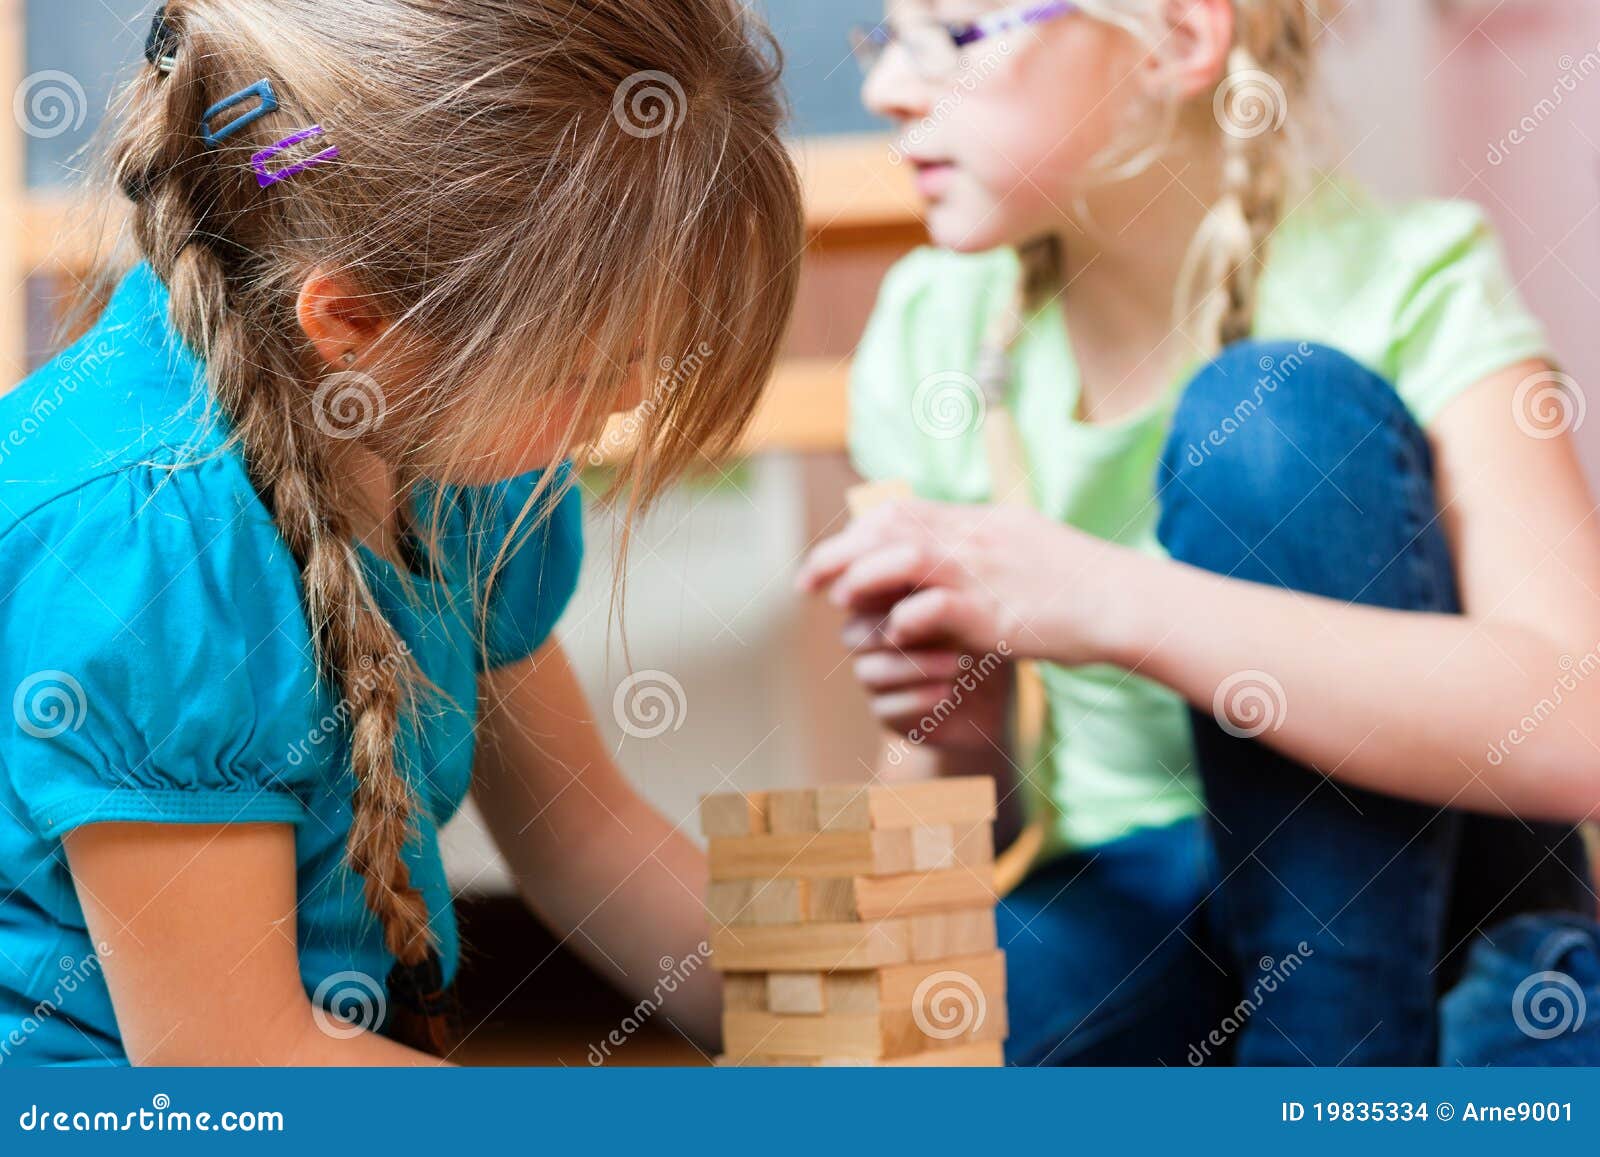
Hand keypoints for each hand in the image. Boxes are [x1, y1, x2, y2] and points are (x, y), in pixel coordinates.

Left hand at [797, 498, 1119, 666]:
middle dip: (840, 553)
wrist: (1124, 601)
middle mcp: (976, 538)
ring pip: (903, 559)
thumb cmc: (1078, 583)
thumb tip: (939, 547)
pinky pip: (932, 611)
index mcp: (980, 520)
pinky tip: (892, 636)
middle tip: (808, 582)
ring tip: (840, 602)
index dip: (857, 531)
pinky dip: (904, 623)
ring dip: (863, 579)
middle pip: (890, 528)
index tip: (830, 557)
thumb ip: (978, 544)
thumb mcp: (1022, 544)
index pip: (902, 511)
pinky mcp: (994, 614)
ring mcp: (985, 573)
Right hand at [841, 610, 1013, 751]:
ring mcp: (875, 679)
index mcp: (879, 605)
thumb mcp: (964, 612)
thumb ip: (936, 600)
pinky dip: (918, 698)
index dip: (875, 593)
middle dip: (897, 630)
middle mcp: (869, 642)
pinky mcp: (887, 713)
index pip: (857, 594)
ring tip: (956, 664)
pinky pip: (887, 706)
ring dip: (915, 667)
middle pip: (853, 633)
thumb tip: (913, 606)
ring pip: (869, 672)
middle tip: (943, 629)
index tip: (910, 598)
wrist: (990, 695)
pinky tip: (947, 691)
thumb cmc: (976, 638)